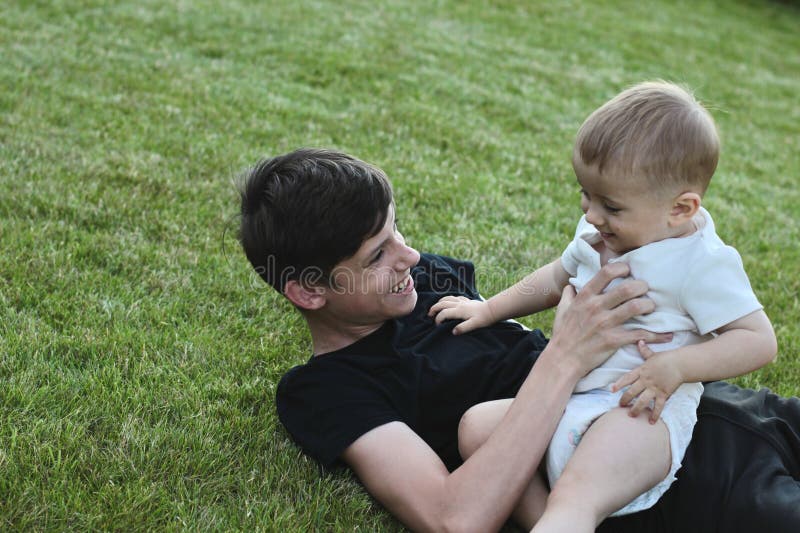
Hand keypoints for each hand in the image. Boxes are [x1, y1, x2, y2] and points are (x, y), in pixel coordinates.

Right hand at [428, 296, 493, 334]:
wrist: (492, 310)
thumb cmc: (484, 318)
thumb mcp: (474, 325)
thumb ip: (463, 328)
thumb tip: (453, 331)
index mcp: (459, 310)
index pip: (444, 313)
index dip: (438, 319)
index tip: (437, 325)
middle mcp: (459, 304)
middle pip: (443, 303)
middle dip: (434, 308)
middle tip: (429, 315)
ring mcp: (463, 301)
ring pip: (447, 298)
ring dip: (440, 302)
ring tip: (436, 307)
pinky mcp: (466, 300)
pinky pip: (454, 297)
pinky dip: (448, 299)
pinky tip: (449, 302)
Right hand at [549, 263, 672, 376]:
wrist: (563, 360)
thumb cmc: (563, 335)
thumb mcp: (562, 311)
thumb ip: (568, 296)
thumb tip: (571, 286)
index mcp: (585, 297)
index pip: (606, 273)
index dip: (622, 267)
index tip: (629, 271)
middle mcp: (596, 307)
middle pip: (627, 288)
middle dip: (642, 286)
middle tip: (645, 290)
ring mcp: (605, 324)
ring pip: (636, 307)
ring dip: (649, 305)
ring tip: (651, 307)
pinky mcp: (613, 341)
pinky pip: (640, 334)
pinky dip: (657, 335)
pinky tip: (667, 335)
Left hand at [612, 340, 682, 422]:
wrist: (681, 364)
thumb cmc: (667, 358)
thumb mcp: (653, 354)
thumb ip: (644, 350)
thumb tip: (639, 341)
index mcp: (641, 371)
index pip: (627, 378)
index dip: (619, 384)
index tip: (611, 390)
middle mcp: (646, 380)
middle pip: (632, 392)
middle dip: (624, 399)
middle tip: (620, 406)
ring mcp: (654, 388)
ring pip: (642, 401)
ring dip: (636, 409)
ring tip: (631, 415)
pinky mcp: (663, 394)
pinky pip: (658, 406)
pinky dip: (654, 414)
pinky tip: (651, 422)